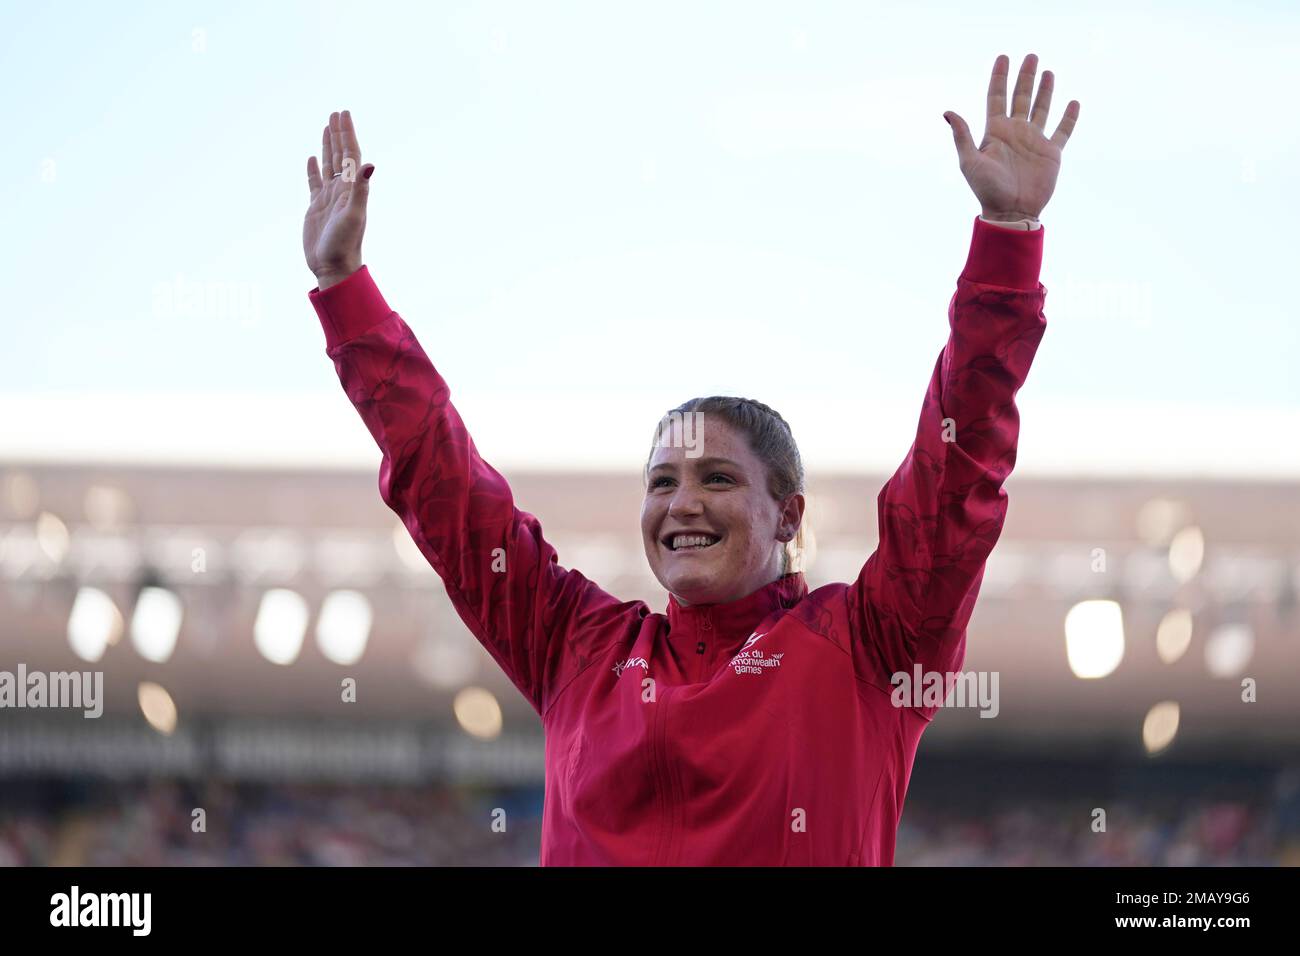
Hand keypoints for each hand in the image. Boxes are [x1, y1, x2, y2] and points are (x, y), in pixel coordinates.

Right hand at [304, 110, 374, 287]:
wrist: (333, 266)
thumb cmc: (345, 243)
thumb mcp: (354, 215)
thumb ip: (361, 189)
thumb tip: (369, 164)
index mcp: (352, 188)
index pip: (350, 154)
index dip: (347, 133)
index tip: (343, 114)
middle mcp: (342, 190)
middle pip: (340, 155)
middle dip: (338, 134)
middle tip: (336, 113)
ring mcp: (329, 198)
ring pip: (328, 165)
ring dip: (327, 146)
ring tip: (326, 128)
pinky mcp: (316, 207)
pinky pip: (314, 183)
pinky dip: (313, 169)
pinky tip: (311, 159)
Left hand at [944, 54, 1079, 220]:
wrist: (1011, 211)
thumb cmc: (987, 189)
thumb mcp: (970, 161)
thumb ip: (962, 136)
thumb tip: (947, 111)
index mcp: (995, 132)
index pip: (997, 97)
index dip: (999, 77)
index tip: (1003, 57)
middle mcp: (1015, 132)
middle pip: (1020, 97)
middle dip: (1025, 76)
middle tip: (1030, 56)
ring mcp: (1034, 141)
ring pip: (1041, 108)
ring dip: (1045, 90)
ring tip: (1047, 71)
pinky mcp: (1051, 153)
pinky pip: (1062, 131)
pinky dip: (1069, 117)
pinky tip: (1073, 102)